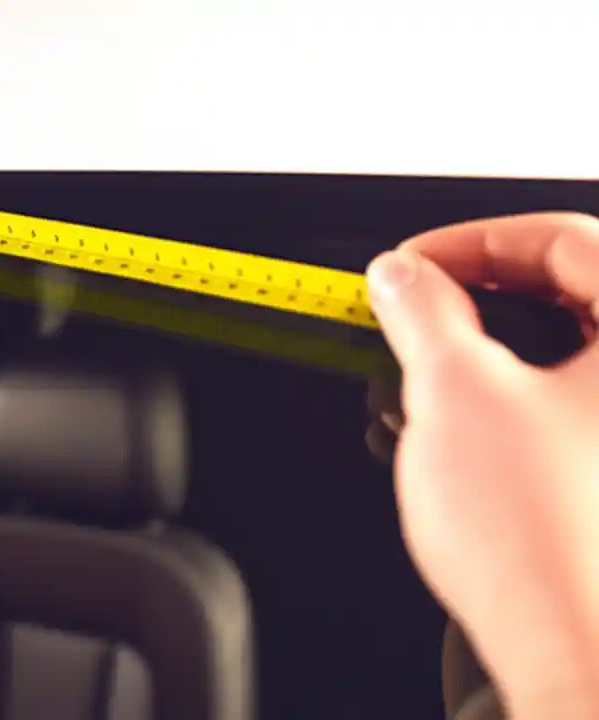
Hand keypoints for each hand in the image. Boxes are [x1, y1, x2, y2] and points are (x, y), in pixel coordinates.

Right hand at [366, 212, 598, 717]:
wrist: (579, 659)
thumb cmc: (550, 544)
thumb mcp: (456, 395)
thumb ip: (424, 314)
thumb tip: (400, 279)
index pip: (564, 238)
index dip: (470, 241)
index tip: (407, 265)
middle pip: (573, 291)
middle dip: (478, 293)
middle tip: (412, 308)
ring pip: (569, 353)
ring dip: (490, 350)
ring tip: (425, 375)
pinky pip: (569, 408)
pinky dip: (511, 402)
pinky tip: (461, 432)